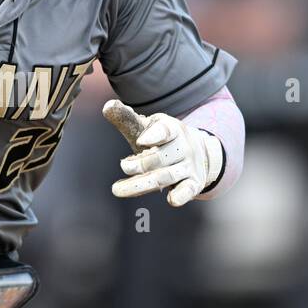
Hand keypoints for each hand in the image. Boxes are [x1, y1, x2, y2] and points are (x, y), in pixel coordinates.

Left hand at [103, 99, 224, 207]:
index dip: (154, 136)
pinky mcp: (193, 184)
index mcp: (172, 129)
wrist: (201, 152)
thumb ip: (127, 119)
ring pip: (166, 176)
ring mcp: (189, 167)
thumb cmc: (163, 140)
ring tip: (117, 189)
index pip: (165, 130)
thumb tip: (107, 107)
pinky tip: (172, 200)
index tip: (141, 141)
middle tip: (123, 166)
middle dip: (141, 164)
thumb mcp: (148, 127)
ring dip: (141, 184)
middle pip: (161, 157)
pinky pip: (188, 190)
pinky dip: (181, 195)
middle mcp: (183, 147)